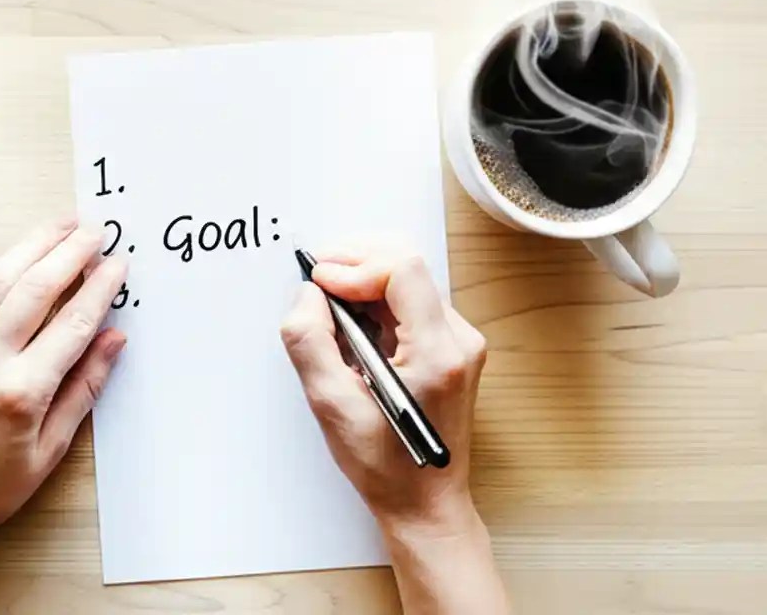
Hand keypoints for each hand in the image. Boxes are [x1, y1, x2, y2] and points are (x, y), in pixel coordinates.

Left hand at [0, 220, 128, 548]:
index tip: (117, 265)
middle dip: (69, 253)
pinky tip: (12, 259)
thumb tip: (113, 341)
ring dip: (29, 247)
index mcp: (20, 393)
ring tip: (56, 226)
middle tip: (93, 230)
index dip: (99, 288)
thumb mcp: (48, 451)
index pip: (72, 323)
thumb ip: (83, 390)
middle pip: (35, 289)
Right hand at [279, 241, 485, 530]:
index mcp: (439, 354)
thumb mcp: (332, 406)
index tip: (320, 282)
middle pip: (407, 264)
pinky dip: (375, 301)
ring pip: (408, 280)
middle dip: (356, 261)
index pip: (402, 271)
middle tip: (318, 277)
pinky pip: (410, 303)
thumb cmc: (386, 467)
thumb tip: (307, 295)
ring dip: (363, 282)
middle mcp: (459, 341)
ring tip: (330, 307)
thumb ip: (311, 342)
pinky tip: (351, 327)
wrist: (425, 504)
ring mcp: (459, 343)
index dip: (354, 266)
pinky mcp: (450, 348)